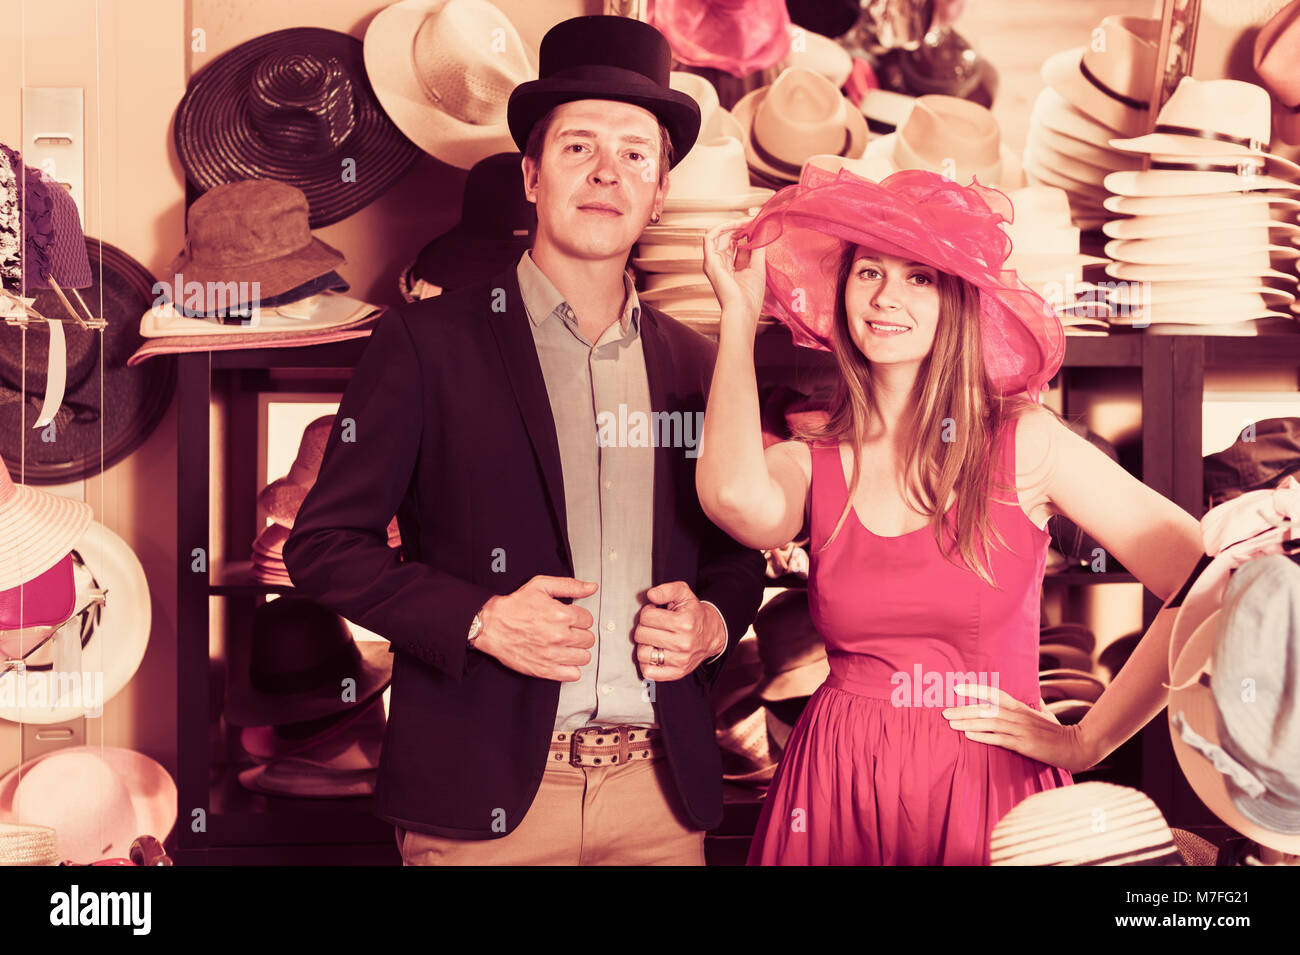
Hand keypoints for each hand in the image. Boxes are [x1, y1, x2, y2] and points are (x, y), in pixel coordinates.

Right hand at [474, 575, 597, 681]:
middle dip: (580, 634)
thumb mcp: (541, 586)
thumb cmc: (515, 606)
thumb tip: (591, 588)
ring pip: (584, 657)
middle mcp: (559, 636)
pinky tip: (562, 659)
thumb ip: (570, 585)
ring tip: (566, 645)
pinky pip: (573, 674)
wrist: (492, 625)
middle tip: (568, 631)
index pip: (588, 620)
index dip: (580, 618)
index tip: (571, 619)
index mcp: (561, 614)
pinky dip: (571, 668)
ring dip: (577, 651)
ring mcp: (552, 655)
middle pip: (588, 639)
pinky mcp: (544, 670)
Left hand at [633, 581, 724, 682]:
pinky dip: (646, 663)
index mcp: (684, 622)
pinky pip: (649, 672)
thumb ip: (667, 590)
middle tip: (653, 626)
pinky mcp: (677, 672)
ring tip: (653, 639)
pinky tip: (654, 653)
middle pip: (642, 635)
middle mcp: (683, 643)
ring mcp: (680, 660)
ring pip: (642, 654)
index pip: (646, 617)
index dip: (647, 612)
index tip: (655, 613)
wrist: (711, 633)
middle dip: (644, 627)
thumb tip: (651, 595)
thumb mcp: (684, 594)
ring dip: (644, 645)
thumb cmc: (693, 614)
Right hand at [702, 220, 765, 334]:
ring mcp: (712, 261)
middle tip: (754, 220)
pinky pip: (709, 236)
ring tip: (747, 221)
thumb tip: (762, 228)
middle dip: (740, 225)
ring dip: (732, 224)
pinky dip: (722, 227)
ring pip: (717, 233)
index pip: (735, 242)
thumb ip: (758, 247)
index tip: (758, 224)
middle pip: (726, 235)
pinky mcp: (709, 261)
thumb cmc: (751, 296)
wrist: (743, 310)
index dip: (745, 230)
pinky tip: (737, 225)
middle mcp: (720, 262)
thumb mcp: (758, 266)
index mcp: (731, 265)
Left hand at [941, 684, 1098, 774]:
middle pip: (985, 708)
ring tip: (951, 723)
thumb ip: (1036, 704)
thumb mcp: (1046, 713)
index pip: (994, 693)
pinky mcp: (1022, 744)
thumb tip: (1035, 696)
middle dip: (963, 710)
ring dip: (968, 722)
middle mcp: (1017, 715)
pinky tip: (968, 736)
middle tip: (945, 712)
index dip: (975, 689)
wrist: (1075, 746)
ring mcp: (1020, 729)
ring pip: (988, 723)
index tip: (957, 688)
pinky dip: (982, 736)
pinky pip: (998, 739)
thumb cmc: (1058, 730)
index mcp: (1020, 706)